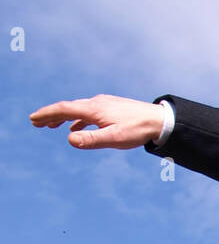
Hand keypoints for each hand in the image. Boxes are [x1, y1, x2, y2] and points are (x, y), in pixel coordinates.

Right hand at [29, 95, 164, 149]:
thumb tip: (69, 139)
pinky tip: (75, 128)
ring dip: (62, 117)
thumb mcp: (114, 138)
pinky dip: (77, 120)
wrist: (160, 120)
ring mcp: (104, 104)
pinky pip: (88, 113)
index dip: (47, 114)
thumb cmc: (138, 130)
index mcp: (94, 109)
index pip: (64, 109)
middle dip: (50, 115)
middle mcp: (96, 103)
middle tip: (35, 122)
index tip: (33, 119)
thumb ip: (91, 140)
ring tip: (51, 126)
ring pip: (77, 110)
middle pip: (68, 108)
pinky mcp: (111, 109)